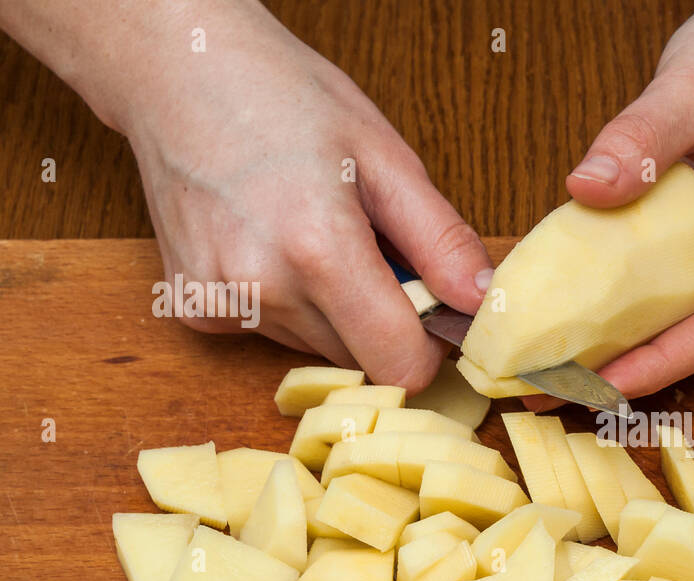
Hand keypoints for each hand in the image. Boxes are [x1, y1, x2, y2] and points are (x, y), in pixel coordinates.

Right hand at [120, 4, 490, 389]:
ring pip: (317, 348)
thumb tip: (483, 303)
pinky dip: (287, 301)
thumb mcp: (385, 157)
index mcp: (319, 249)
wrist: (178, 70)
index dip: (427, 347)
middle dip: (379, 319)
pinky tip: (268, 242)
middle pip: (360, 359)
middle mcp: (262, 288)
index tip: (430, 310)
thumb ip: (441, 241)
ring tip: (310, 232)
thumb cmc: (285, 97)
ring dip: (332, 309)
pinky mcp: (194, 307)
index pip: (399, 365)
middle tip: (367, 247)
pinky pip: (272, 332)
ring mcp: (221, 301)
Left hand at [540, 0, 693, 404]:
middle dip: (634, 370)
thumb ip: (644, 136)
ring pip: (687, 319)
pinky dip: (628, 309)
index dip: (664, 362)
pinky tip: (581, 317)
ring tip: (557, 369)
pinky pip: (672, 286)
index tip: (602, 382)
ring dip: (627, 348)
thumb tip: (586, 188)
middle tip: (555, 389)